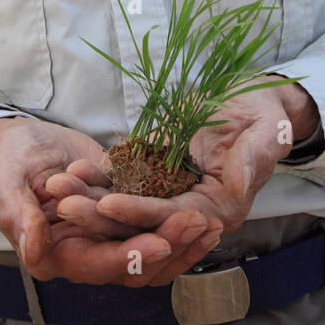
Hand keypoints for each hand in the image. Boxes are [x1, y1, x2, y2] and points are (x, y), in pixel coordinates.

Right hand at [0, 117, 223, 286]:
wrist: (20, 142)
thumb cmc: (7, 163)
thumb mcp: (7, 186)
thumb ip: (21, 218)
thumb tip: (35, 253)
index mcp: (55, 255)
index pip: (97, 265)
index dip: (128, 257)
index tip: (158, 243)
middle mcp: (85, 253)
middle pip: (134, 265)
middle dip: (169, 246)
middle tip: (200, 224)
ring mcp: (107, 237)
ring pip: (151, 251)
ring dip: (182, 241)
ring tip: (213, 224)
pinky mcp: (122, 216)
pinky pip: (154, 225)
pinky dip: (178, 222)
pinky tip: (208, 211)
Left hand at [55, 82, 318, 239]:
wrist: (251, 102)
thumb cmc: (264, 117)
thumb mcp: (268, 132)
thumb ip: (253, 158)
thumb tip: (237, 185)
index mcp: (218, 211)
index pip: (171, 218)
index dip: (139, 212)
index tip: (107, 202)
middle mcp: (189, 211)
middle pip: (139, 222)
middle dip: (100, 216)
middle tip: (64, 204)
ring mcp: (168, 195)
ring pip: (123, 207)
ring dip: (89, 201)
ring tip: (56, 188)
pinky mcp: (154, 176)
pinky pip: (121, 182)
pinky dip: (95, 180)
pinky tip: (68, 173)